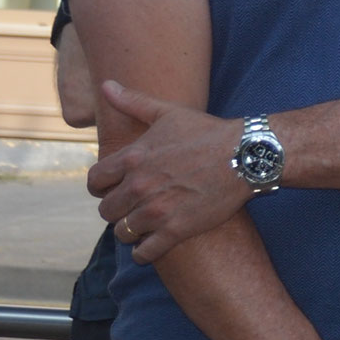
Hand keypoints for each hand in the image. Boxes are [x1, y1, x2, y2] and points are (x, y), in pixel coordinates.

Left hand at [91, 84, 257, 260]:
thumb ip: (132, 101)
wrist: (245, 156)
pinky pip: (145, 253)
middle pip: (106, 211)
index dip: (100, 187)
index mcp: (133, 159)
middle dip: (115, 210)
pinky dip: (142, 254)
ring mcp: (157, 210)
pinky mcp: (177, 230)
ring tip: (139, 227)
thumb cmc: (207, 132)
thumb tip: (106, 85)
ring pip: (122, 232)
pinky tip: (147, 249)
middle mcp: (139, 186)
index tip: (110, 189)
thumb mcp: (167, 111)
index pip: (94, 182)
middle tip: (127, 209)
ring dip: (129, 231)